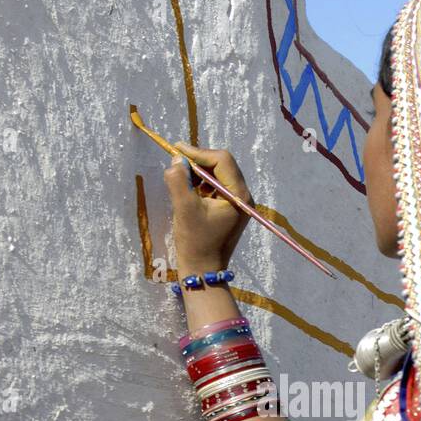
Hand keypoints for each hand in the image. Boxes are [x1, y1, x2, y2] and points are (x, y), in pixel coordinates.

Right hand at [164, 142, 252, 270]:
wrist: (202, 270)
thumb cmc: (195, 242)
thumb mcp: (183, 209)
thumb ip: (178, 181)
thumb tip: (176, 159)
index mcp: (239, 195)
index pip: (222, 160)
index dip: (198, 153)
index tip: (176, 150)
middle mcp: (243, 196)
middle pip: (222, 164)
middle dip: (198, 161)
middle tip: (176, 161)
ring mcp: (238, 203)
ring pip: (218, 174)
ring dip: (199, 172)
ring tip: (181, 179)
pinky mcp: (229, 209)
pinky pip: (215, 186)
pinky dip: (201, 184)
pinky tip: (188, 191)